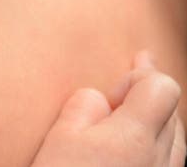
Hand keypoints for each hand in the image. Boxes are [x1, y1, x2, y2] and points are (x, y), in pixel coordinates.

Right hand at [31, 51, 184, 166]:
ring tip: (130, 116)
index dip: (138, 78)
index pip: (163, 87)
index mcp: (137, 138)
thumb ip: (86, 103)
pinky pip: (169, 165)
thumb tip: (103, 101)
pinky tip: (136, 150)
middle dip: (147, 98)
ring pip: (176, 141)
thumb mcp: (61, 136)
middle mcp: (161, 162)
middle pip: (173, 112)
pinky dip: (156, 150)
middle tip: (119, 94)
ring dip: (155, 124)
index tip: (111, 95)